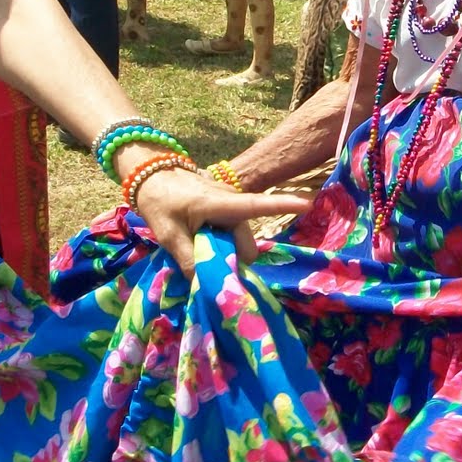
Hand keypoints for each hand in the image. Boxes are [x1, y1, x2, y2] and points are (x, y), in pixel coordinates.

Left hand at [136, 165, 310, 274]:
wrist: (151, 176)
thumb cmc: (160, 202)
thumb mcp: (168, 234)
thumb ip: (188, 259)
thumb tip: (206, 285)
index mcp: (221, 203)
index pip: (257, 205)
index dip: (283, 205)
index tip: (309, 204)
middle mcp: (232, 202)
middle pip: (247, 244)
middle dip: (233, 259)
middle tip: (205, 263)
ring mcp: (231, 204)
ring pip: (240, 241)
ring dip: (225, 252)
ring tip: (197, 249)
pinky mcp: (227, 208)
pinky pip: (233, 233)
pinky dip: (222, 243)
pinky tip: (202, 241)